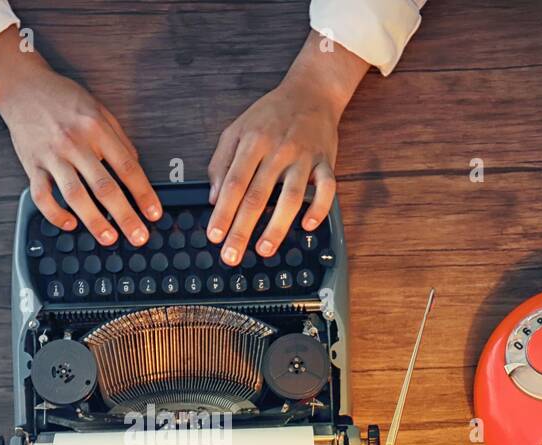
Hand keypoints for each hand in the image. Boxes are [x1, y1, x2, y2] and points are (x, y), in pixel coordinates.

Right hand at [0, 26, 161, 246]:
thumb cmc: (63, 99)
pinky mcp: (32, 165)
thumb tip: (135, 168)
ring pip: (75, 195)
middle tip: (138, 236)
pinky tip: (69, 224)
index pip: (127, 167)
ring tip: (108, 238)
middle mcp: (75, 143)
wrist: (23, 87)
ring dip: (94, 221)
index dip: (143, 194)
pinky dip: (55, 214)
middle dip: (125, 216)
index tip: (153, 214)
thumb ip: (118, 139)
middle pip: (104, 186)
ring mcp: (52, 155)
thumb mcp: (99, 110)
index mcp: (96, 129)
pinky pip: (42, 196)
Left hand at [206, 33, 369, 265]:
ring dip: (277, 227)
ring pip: (290, 197)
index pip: (234, 184)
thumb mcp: (236, 130)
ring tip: (264, 250)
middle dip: (242, 230)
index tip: (214, 236)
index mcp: (253, 142)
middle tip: (231, 256)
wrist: (311, 92)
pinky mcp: (326, 162)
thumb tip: (214, 198)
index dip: (223, 212)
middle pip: (257, 196)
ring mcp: (304, 157)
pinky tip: (307, 226)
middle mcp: (278, 150)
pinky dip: (319, 209)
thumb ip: (221, 163)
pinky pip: (327, 189)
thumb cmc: (269, 115)